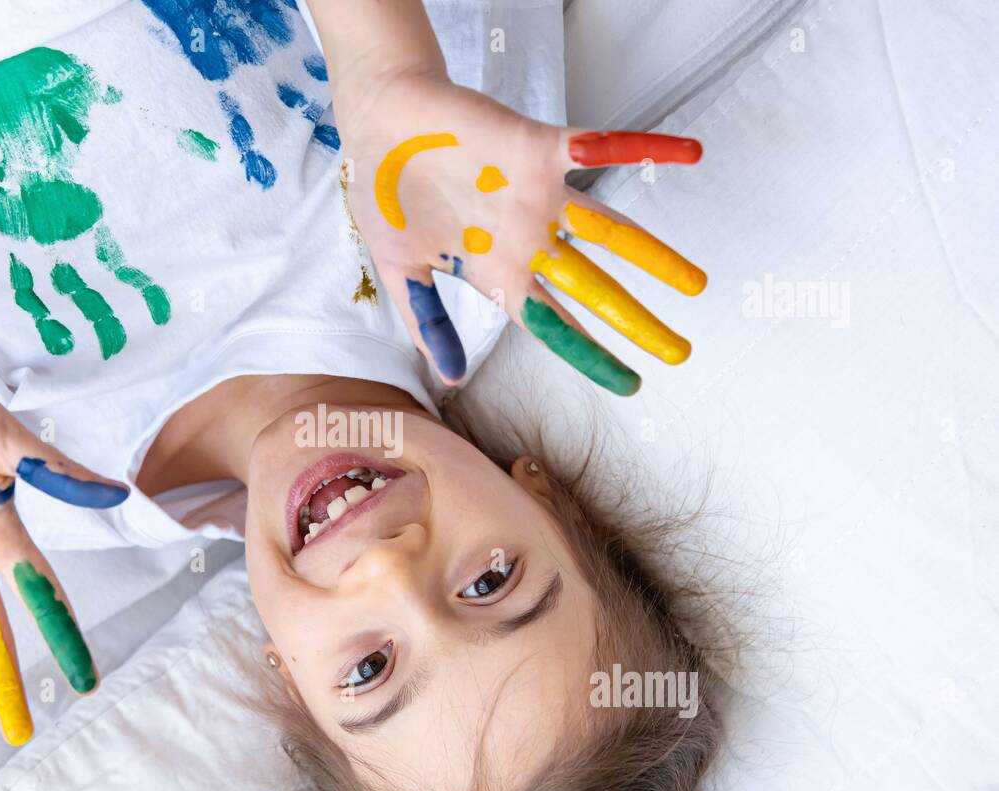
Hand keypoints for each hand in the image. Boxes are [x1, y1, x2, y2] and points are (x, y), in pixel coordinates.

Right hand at [338, 71, 705, 394]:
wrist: (381, 118)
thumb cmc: (385, 193)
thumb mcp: (398, 270)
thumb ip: (427, 323)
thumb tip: (452, 380)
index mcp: (497, 274)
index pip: (555, 326)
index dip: (594, 356)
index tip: (632, 384)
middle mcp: (528, 242)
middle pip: (595, 291)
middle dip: (638, 323)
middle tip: (681, 352)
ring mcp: (539, 199)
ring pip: (610, 233)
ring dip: (655, 258)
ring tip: (697, 285)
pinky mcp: (540, 150)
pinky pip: (603, 149)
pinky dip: (646, 149)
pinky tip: (690, 153)